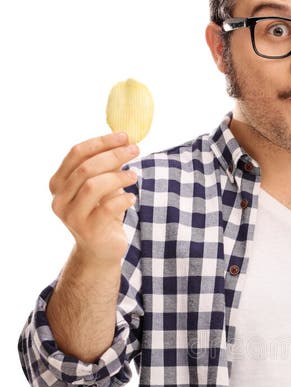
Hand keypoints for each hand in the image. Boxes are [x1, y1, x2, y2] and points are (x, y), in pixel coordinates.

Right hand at [49, 132, 138, 265]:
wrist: (100, 251)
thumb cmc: (101, 214)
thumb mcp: (101, 187)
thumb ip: (105, 167)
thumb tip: (125, 141)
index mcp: (58, 183)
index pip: (76, 153)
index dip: (101, 142)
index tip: (125, 136)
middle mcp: (59, 199)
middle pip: (85, 168)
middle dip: (113, 155)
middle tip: (135, 150)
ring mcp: (72, 216)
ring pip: (93, 186)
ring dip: (118, 177)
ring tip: (134, 175)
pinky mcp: (88, 231)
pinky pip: (107, 208)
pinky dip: (123, 199)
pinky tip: (132, 198)